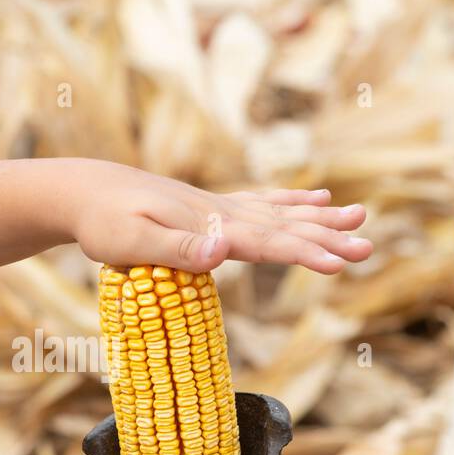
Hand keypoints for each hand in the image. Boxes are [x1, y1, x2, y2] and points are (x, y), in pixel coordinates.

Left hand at [69, 162, 371, 274]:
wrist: (85, 192)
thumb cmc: (102, 224)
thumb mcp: (130, 243)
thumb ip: (177, 250)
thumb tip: (222, 253)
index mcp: (208, 226)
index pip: (266, 243)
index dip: (305, 253)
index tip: (340, 262)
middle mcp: (221, 213)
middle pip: (284, 227)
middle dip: (327, 239)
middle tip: (368, 248)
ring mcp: (219, 207)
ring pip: (281, 212)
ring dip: (321, 218)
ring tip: (359, 216)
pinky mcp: (211, 207)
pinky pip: (264, 203)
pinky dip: (293, 202)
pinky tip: (317, 198)